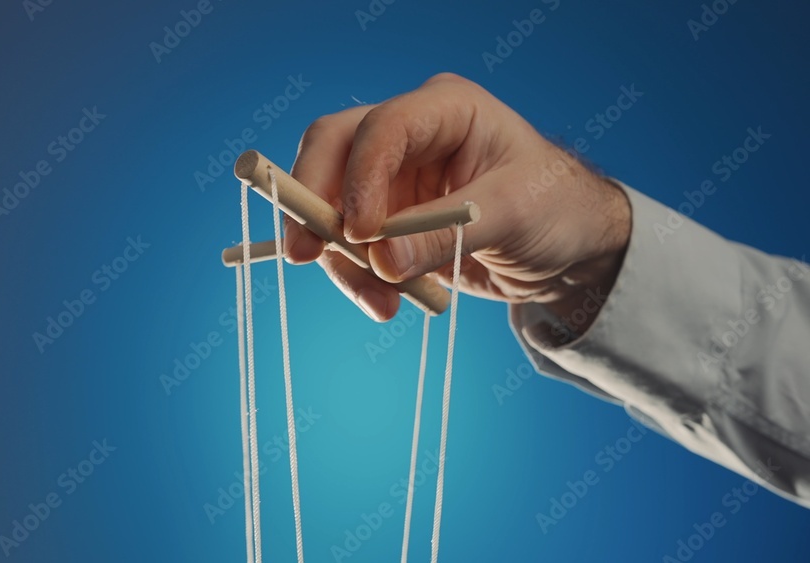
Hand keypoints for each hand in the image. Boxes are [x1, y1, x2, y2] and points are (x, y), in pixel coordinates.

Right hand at [284, 73, 630, 329]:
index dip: (359, 175)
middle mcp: (409, 137)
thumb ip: (444, 233)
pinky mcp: (386, 223)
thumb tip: (380, 260)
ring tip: (377, 302)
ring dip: (342, 257)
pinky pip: (350, 247)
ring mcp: (392, 180)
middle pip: (333, 150)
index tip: (360, 232)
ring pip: (332, 206)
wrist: (569, 251)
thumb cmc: (558, 209)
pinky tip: (385, 304)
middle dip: (314, 203)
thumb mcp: (511, 216)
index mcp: (445, 110)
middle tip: (303, 253)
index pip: (382, 127)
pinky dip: (358, 278)